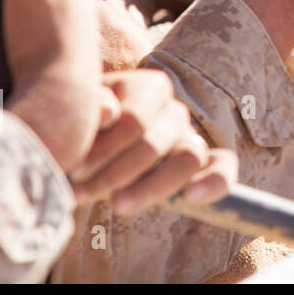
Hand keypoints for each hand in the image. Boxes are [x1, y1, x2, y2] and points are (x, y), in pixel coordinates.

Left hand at [69, 70, 237, 214]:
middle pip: (155, 144)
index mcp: (149, 88)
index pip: (135, 121)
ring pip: (189, 158)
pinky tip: (192, 198)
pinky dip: (214, 181)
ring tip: (119, 206)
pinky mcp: (203, 165)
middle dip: (112, 174)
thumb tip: (108, 111)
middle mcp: (174, 111)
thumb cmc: (80, 124)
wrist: (85, 143)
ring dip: (151, 187)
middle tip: (76, 195)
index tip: (71, 170)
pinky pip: (222, 167)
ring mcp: (190, 138)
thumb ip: (91, 103)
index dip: (102, 149)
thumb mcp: (77, 107)